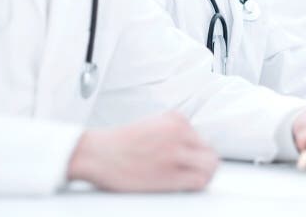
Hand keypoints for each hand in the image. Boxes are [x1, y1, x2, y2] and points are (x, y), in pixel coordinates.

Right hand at [67, 112, 218, 191]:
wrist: (96, 153)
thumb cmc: (118, 144)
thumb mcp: (150, 125)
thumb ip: (171, 133)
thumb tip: (189, 149)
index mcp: (175, 119)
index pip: (201, 137)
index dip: (196, 152)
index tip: (188, 160)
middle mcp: (179, 133)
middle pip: (209, 151)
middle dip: (205, 163)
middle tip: (195, 173)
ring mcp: (175, 152)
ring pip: (209, 166)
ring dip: (205, 175)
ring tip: (192, 181)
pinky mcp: (170, 173)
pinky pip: (199, 181)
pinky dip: (197, 185)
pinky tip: (186, 187)